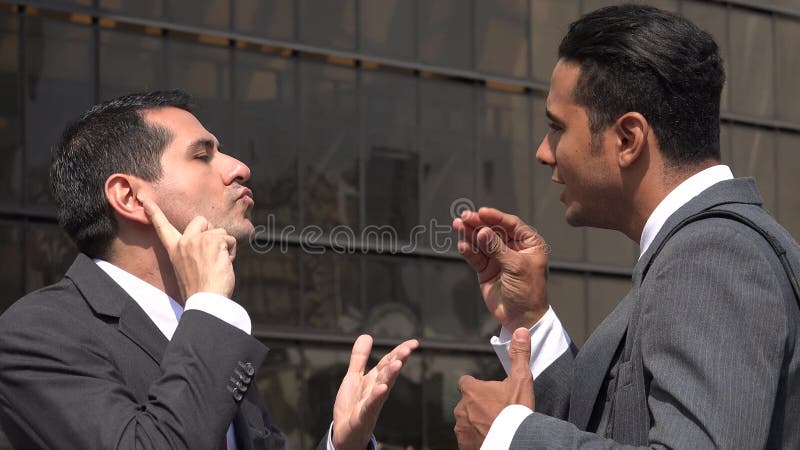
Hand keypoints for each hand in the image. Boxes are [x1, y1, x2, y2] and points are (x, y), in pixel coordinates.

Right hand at [142, 198, 236, 299]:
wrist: (206, 300)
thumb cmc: (200, 289)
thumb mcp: (187, 268)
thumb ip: (192, 252)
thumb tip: (208, 245)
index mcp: (174, 249)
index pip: (162, 228)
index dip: (155, 213)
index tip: (147, 200)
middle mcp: (184, 241)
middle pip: (201, 220)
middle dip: (211, 231)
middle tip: (212, 251)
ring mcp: (199, 240)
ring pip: (220, 231)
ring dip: (224, 246)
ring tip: (217, 264)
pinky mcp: (214, 241)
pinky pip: (230, 240)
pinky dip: (232, 252)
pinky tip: (224, 265)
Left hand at [331, 335, 418, 449]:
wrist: (345, 434)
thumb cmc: (352, 406)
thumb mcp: (353, 377)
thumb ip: (359, 358)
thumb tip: (367, 336)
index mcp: (374, 380)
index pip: (389, 363)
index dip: (399, 352)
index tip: (414, 343)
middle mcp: (377, 390)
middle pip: (389, 373)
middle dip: (398, 360)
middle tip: (408, 349)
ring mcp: (371, 403)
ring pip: (383, 387)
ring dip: (391, 375)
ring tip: (398, 363)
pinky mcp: (362, 416)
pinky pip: (371, 405)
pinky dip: (376, 396)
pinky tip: (382, 388)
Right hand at [452, 207, 548, 330]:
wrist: (521, 317)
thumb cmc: (528, 292)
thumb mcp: (515, 266)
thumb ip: (497, 248)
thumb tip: (482, 231)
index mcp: (528, 243)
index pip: (510, 224)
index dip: (495, 217)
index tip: (481, 212)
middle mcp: (513, 248)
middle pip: (493, 230)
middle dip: (478, 223)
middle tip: (464, 216)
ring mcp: (498, 258)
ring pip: (481, 241)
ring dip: (469, 233)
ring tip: (457, 225)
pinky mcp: (486, 269)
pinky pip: (475, 256)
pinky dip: (468, 250)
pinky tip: (462, 245)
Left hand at [454, 328, 533, 449]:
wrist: (514, 442)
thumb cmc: (516, 412)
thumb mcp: (521, 380)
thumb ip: (519, 354)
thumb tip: (520, 330)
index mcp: (471, 390)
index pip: (465, 383)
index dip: (476, 386)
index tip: (487, 392)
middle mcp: (461, 408)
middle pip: (466, 403)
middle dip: (477, 406)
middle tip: (496, 412)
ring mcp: (461, 428)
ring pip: (466, 422)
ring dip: (476, 423)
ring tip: (494, 426)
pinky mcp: (463, 445)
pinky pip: (466, 439)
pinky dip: (475, 438)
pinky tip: (489, 437)